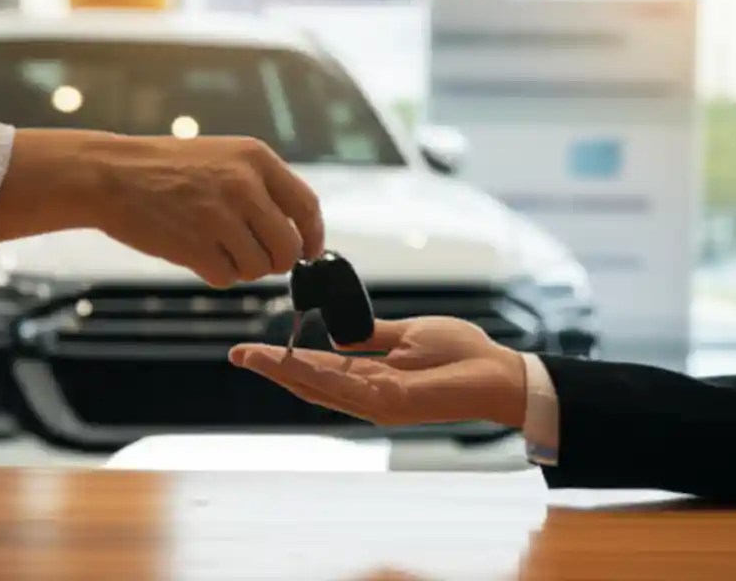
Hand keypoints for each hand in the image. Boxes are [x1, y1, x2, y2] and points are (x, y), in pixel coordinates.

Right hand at [89, 134, 323, 286]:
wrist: (110, 175)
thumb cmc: (168, 169)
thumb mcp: (223, 158)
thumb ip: (262, 188)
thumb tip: (300, 233)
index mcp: (255, 158)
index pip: (307, 206)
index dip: (313, 236)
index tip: (308, 251)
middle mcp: (243, 185)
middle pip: (289, 248)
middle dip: (276, 261)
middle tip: (256, 256)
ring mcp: (220, 217)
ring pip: (259, 268)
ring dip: (242, 267)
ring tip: (217, 247)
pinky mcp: (196, 247)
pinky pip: (227, 278)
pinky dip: (216, 273)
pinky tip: (196, 252)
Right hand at [229, 316, 526, 426]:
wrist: (498, 372)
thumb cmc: (463, 355)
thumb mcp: (409, 334)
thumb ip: (374, 336)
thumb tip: (344, 332)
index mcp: (371, 377)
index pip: (319, 368)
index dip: (286, 358)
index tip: (255, 348)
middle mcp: (367, 395)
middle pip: (309, 382)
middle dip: (273, 367)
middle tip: (237, 354)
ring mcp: (377, 402)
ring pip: (319, 387)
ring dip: (283, 371)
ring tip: (252, 357)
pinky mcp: (391, 403)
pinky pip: (345, 386)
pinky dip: (316, 373)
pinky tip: (291, 362)